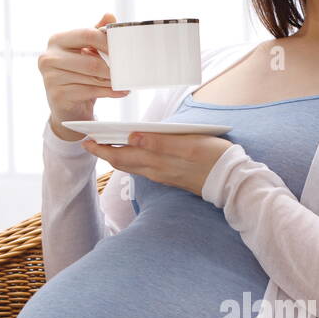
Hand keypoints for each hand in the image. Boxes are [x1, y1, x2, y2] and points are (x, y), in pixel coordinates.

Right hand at [39, 13, 129, 130]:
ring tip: (123, 81)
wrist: (68, 106)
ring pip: (93, 77)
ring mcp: (50, 77)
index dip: (108, 42)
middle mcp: (49, 57)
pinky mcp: (57, 95)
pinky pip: (90, 91)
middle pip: (91, 60)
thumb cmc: (78, 75)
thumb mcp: (86, 51)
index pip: (87, 34)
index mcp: (57, 40)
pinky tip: (119, 91)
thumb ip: (95, 33)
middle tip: (128, 70)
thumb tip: (109, 15)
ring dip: (112, 81)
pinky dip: (109, 92)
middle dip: (113, 67)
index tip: (123, 49)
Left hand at [80, 131, 236, 199]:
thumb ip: (158, 141)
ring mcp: (162, 175)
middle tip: (88, 142)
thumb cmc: (213, 156)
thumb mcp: (187, 144)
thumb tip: (131, 137)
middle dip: (103, 152)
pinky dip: (131, 160)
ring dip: (116, 156)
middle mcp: (156, 170)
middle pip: (122, 162)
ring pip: (131, 166)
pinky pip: (143, 169)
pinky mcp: (170, 177)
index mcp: (158, 160)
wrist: (232, 181)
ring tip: (105, 145)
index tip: (86, 138)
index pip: (120, 154)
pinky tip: (131, 152)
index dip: (101, 147)